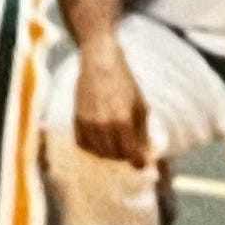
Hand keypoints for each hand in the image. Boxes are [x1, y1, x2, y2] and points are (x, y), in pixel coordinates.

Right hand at [70, 42, 154, 165]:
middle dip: (125, 156)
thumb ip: (143, 133)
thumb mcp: (141, 106)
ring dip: (110, 153)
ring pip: (99, 153)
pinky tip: (101, 138)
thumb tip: (148, 156)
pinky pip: (83, 144)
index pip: (131, 155)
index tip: (142, 163)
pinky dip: (93, 147)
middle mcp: (104, 125)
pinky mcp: (76, 118)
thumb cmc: (124, 82)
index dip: (139, 163)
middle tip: (131, 149)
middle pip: (115, 156)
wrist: (99, 61)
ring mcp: (88, 122)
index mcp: (123, 121)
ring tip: (117, 142)